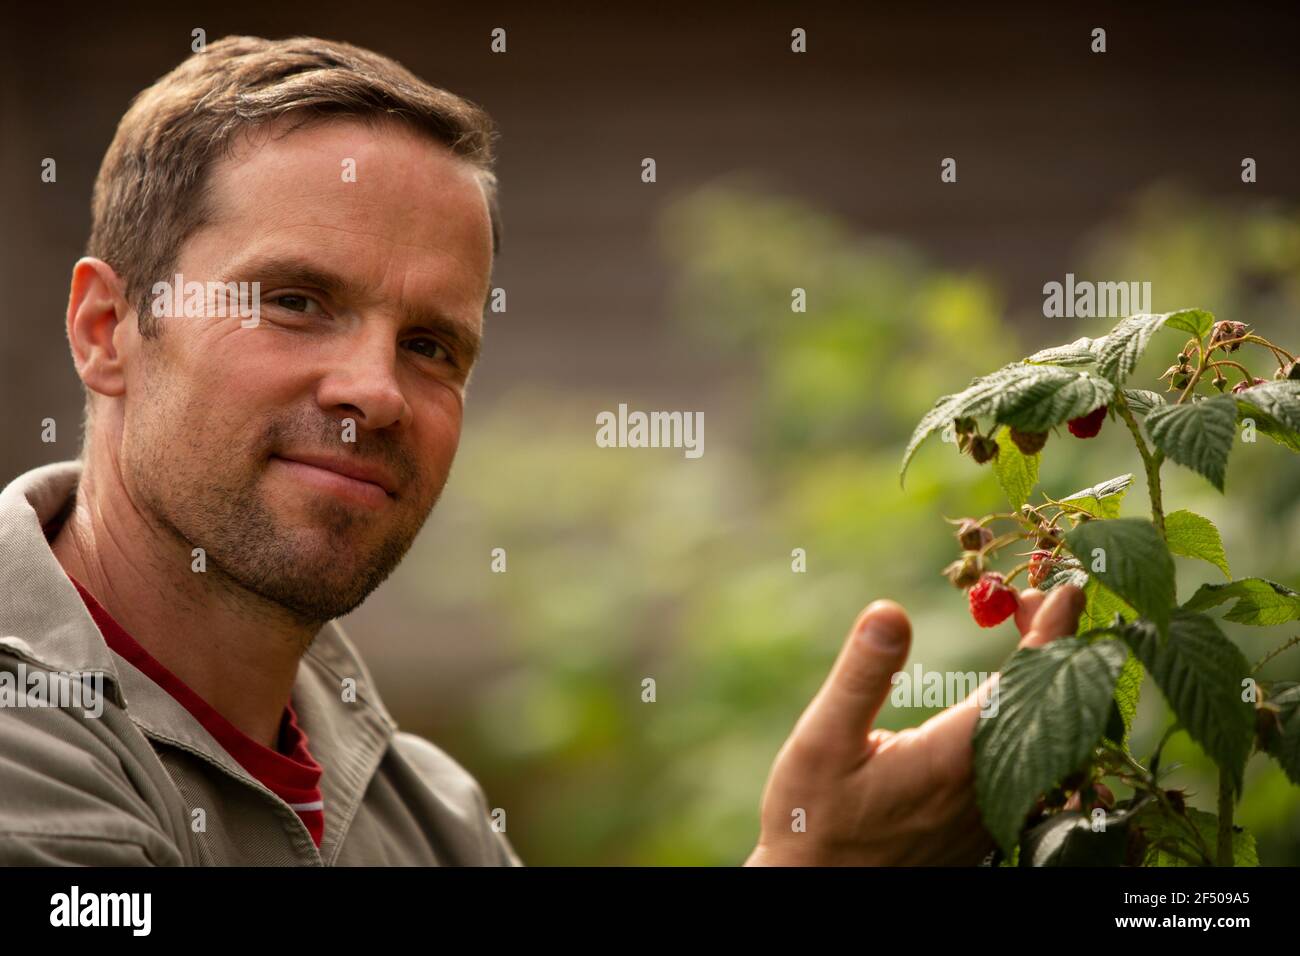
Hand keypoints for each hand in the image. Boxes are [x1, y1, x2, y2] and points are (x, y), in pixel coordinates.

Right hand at [744, 584, 1084, 865]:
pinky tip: (1013, 704)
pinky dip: (1033, 722)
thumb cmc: (810, 820)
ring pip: (1049, 744)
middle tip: (1040, 601)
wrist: (811, 894)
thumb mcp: (822, 740)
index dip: (1052, 631)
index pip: (1022, 684)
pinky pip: (1033, 770)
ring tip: (1033, 639)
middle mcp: (986, 790)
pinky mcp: (984, 832)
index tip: (1070, 588)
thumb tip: (890, 610)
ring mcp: (990, 816)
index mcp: (952, 759)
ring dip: (1045, 686)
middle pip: (1048, 709)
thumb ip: (862, 676)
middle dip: (1053, 648)